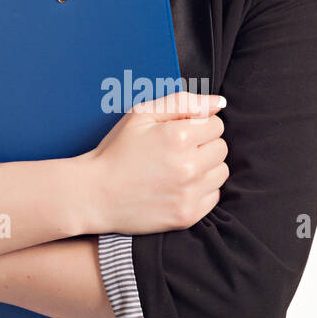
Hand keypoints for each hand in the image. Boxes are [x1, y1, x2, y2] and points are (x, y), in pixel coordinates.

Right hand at [82, 91, 228, 233]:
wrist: (95, 194)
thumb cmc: (117, 151)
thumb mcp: (141, 115)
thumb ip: (183, 102)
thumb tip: (220, 103)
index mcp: (178, 137)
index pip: (216, 125)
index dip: (197, 127)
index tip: (178, 135)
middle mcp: (188, 166)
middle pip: (221, 148)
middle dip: (203, 146)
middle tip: (176, 152)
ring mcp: (189, 193)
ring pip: (220, 172)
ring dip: (205, 169)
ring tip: (178, 169)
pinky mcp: (187, 215)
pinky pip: (214, 196)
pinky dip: (201, 191)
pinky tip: (178, 187)